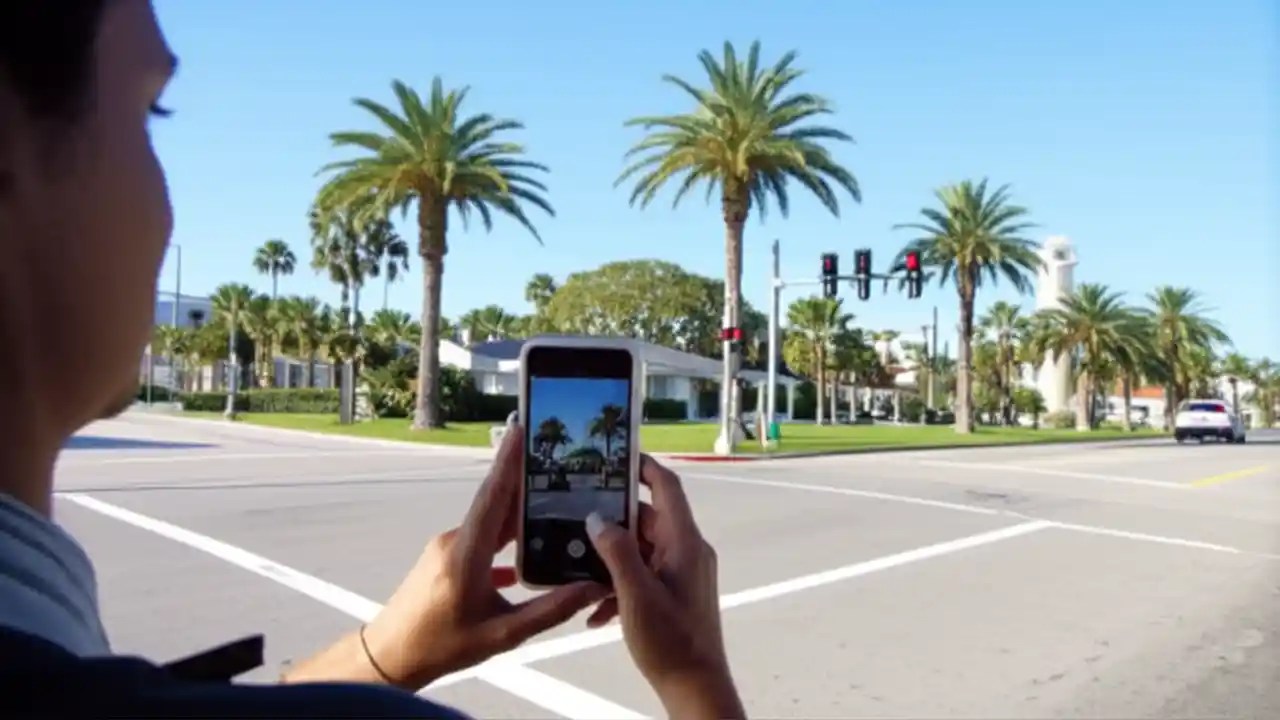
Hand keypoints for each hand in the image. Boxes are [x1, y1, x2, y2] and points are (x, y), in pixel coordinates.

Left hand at [361, 423, 607, 688]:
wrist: (391, 657)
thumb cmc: (442, 646)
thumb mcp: (502, 635)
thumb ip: (548, 611)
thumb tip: (590, 588)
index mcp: (466, 554)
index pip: (492, 497)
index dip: (508, 462)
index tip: (521, 428)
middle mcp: (455, 541)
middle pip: (496, 504)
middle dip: (525, 481)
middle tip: (557, 460)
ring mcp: (448, 547)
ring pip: (490, 523)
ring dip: (519, 513)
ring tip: (554, 501)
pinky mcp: (446, 557)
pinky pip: (482, 539)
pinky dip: (505, 540)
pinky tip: (529, 551)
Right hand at [585, 455, 744, 718]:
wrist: (696, 688)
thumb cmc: (671, 641)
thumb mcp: (635, 594)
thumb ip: (616, 552)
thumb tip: (598, 518)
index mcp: (685, 542)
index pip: (667, 486)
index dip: (643, 466)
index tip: (615, 455)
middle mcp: (688, 550)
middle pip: (648, 518)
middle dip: (613, 520)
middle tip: (577, 514)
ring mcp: (684, 573)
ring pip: (642, 550)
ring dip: (612, 560)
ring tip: (580, 571)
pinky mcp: (677, 594)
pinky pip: (645, 575)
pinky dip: (621, 585)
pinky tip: (596, 612)